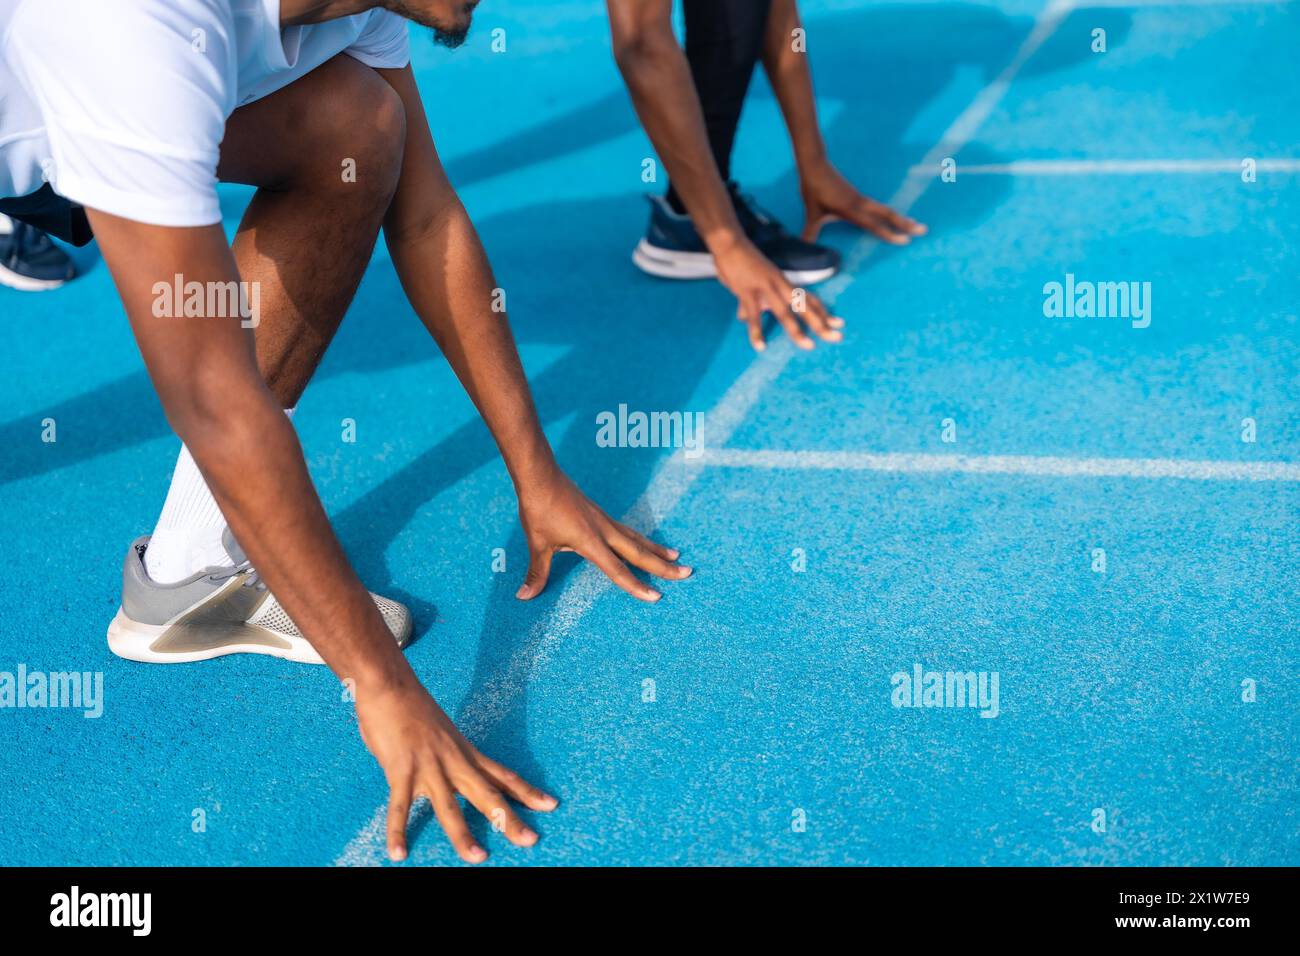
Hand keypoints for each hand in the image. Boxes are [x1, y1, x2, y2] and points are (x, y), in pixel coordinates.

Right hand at [355, 676, 557, 862]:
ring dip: (463, 834)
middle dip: (508, 818)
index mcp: (464, 751)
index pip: (502, 774)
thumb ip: (446, 757)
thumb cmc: (411, 707)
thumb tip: (445, 776)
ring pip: (450, 806)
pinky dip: (398, 831)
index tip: (550, 805)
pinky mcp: (401, 769)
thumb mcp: (441, 733)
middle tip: (531, 839)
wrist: (389, 684)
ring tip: (478, 858)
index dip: (526, 791)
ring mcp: (428, 766)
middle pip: (487, 793)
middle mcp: (453, 760)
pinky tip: (399, 853)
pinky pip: (400, 806)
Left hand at [515, 469, 690, 601]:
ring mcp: (605, 521)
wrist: (541, 476)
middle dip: (663, 565)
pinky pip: (627, 531)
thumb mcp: (537, 543)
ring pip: (637, 539)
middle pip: (639, 552)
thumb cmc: (539, 510)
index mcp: (590, 541)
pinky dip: (641, 539)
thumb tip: (524, 596)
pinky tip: (644, 543)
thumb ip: (537, 571)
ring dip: (657, 550)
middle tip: (687, 573)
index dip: (636, 585)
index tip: (656, 597)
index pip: (617, 569)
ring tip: (676, 557)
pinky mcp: (601, 515)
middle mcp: (604, 531)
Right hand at [712, 237, 843, 351]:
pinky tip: (760, 347)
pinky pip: (754, 316)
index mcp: (784, 282)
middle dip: (821, 323)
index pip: (809, 298)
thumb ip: (750, 302)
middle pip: (804, 306)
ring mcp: (765, 288)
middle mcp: (779, 285)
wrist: (729, 242)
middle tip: (836, 338)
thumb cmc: (741, 261)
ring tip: (808, 346)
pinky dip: (757, 332)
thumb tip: (743, 317)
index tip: (839, 324)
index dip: (823, 312)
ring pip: (785, 312)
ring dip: (797, 330)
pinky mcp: (748, 291)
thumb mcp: (753, 282)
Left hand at [799, 160, 926, 244]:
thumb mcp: (811, 213)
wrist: (815, 164)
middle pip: (887, 214)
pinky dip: (888, 214)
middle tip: (923, 230)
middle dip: (905, 223)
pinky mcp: (858, 196)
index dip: (889, 234)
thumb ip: (810, 233)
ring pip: (885, 210)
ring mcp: (860, 199)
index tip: (905, 241)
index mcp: (851, 209)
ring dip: (900, 218)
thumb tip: (802, 249)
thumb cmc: (814, 188)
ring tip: (914, 225)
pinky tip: (893, 218)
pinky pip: (877, 207)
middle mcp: (860, 204)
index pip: (873, 225)